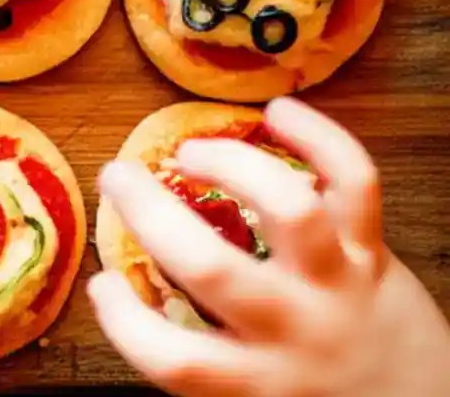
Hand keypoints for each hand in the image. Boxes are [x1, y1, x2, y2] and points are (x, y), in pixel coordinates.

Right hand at [91, 98, 449, 396]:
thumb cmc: (320, 396)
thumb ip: (206, 357)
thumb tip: (136, 296)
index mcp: (253, 383)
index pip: (173, 358)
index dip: (123, 319)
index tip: (103, 284)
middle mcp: (292, 330)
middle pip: (211, 269)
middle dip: (150, 212)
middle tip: (116, 175)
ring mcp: (338, 286)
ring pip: (289, 211)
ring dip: (232, 166)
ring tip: (192, 151)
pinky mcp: (375, 254)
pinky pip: (356, 184)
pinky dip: (320, 137)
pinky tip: (278, 110)